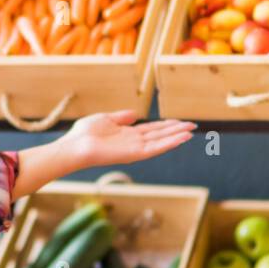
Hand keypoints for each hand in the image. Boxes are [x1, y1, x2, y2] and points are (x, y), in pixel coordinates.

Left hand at [11, 110, 195, 198]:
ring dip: (176, 136)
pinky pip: (156, 147)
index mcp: (127, 134)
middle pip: (160, 134)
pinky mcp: (135, 154)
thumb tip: (134, 114)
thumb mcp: (105, 119)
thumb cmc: (84, 134)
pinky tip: (181, 138)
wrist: (75, 146)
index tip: (179, 121)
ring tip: (191, 130)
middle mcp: (133, 142)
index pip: (151, 129)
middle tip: (193, 125)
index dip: (166, 125)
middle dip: (176, 129)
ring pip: (161, 141)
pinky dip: (170, 143)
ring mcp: (135, 148)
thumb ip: (121, 117)